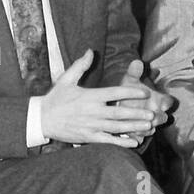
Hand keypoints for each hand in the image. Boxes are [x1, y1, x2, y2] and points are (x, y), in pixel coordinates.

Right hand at [40, 50, 155, 146]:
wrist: (40, 119)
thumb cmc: (56, 99)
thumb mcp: (66, 80)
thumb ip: (80, 66)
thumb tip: (90, 50)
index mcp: (90, 96)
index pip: (114, 93)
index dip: (131, 92)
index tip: (145, 92)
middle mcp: (93, 111)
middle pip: (119, 112)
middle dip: (136, 113)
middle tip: (153, 114)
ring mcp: (91, 125)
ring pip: (116, 127)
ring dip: (133, 127)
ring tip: (148, 126)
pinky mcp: (88, 137)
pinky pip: (108, 140)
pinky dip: (121, 142)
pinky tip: (134, 142)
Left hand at [115, 59, 173, 144]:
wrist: (121, 105)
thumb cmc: (129, 91)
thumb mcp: (130, 81)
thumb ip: (134, 72)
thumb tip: (136, 61)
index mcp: (160, 100)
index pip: (169, 101)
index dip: (166, 102)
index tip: (160, 102)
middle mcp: (157, 113)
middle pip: (163, 118)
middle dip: (157, 119)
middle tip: (151, 117)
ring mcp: (149, 124)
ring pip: (152, 129)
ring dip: (147, 129)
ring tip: (138, 128)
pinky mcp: (140, 133)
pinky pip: (141, 137)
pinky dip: (137, 137)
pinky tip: (131, 136)